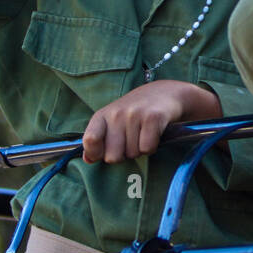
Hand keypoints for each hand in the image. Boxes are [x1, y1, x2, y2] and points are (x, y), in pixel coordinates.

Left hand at [81, 80, 220, 163]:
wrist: (165, 93)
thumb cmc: (135, 112)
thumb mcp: (112, 121)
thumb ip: (98, 139)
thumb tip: (88, 159)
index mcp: (102, 116)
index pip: (90, 140)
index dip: (96, 153)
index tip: (104, 152)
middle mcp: (116, 114)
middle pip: (112, 157)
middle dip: (123, 155)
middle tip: (131, 140)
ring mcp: (134, 115)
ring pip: (132, 154)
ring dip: (139, 150)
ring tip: (143, 134)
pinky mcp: (153, 118)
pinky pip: (147, 148)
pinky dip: (152, 147)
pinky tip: (153, 134)